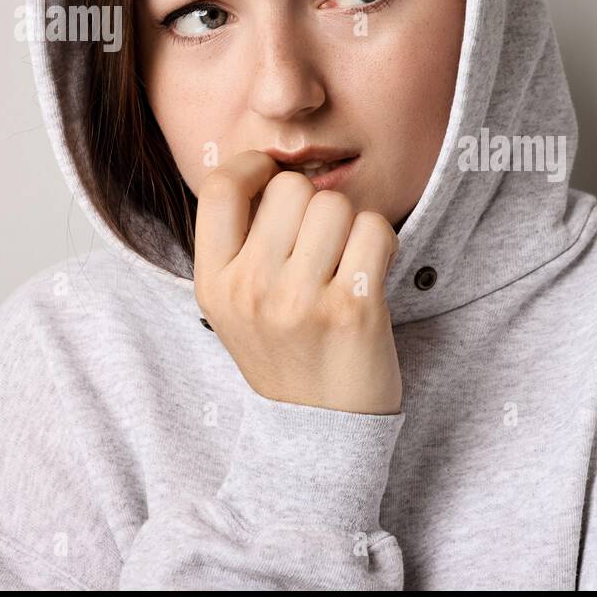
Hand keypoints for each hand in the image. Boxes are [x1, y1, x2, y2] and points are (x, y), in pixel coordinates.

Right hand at [192, 150, 401, 414]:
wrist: (321, 430)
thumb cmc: (287, 353)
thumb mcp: (236, 305)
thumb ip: (242, 241)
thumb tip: (272, 166)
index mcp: (213, 283)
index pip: (219, 186)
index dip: (254, 166)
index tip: (274, 181)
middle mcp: (251, 289)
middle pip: (291, 188)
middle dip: (315, 204)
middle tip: (322, 244)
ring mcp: (302, 301)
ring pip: (336, 205)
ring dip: (351, 225)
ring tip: (346, 264)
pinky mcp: (354, 309)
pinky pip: (376, 230)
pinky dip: (382, 243)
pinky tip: (371, 272)